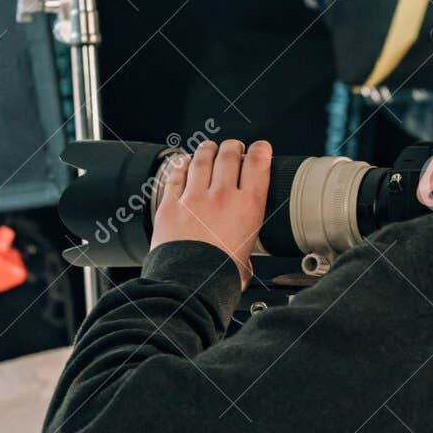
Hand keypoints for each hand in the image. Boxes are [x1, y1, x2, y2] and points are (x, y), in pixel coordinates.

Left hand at [151, 139, 271, 284]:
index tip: (261, 148)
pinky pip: (176, 175)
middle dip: (233, 147)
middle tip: (234, 148)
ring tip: (209, 148)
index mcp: (248, 207)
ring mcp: (194, 197)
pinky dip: (181, 166)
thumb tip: (243, 261)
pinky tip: (184, 164)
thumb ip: (246, 250)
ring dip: (207, 150)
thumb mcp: (247, 260)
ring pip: (202, 159)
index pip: (258, 164)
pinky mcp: (171, 204)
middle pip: (229, 155)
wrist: (189, 284)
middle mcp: (222, 196)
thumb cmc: (219, 277)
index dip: (261, 150)